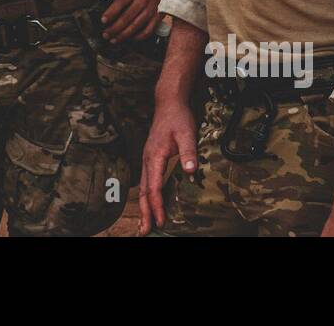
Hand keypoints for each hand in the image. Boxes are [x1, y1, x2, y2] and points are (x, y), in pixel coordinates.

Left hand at [100, 0, 165, 42]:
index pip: (121, 1)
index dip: (111, 12)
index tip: (103, 20)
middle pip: (128, 16)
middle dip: (115, 28)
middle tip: (105, 34)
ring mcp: (152, 9)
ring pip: (137, 25)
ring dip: (124, 35)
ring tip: (114, 40)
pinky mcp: (158, 17)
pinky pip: (148, 30)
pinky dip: (138, 37)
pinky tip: (129, 39)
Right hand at [138, 98, 196, 234]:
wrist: (168, 103)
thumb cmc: (178, 118)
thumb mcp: (187, 133)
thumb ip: (188, 152)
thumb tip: (191, 171)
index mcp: (155, 156)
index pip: (154, 186)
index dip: (157, 205)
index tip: (161, 221)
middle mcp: (147, 159)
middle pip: (144, 191)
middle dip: (145, 212)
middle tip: (145, 231)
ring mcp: (147, 159)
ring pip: (143, 187)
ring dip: (144, 207)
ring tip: (144, 224)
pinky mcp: (151, 158)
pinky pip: (147, 181)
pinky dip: (147, 196)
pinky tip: (150, 204)